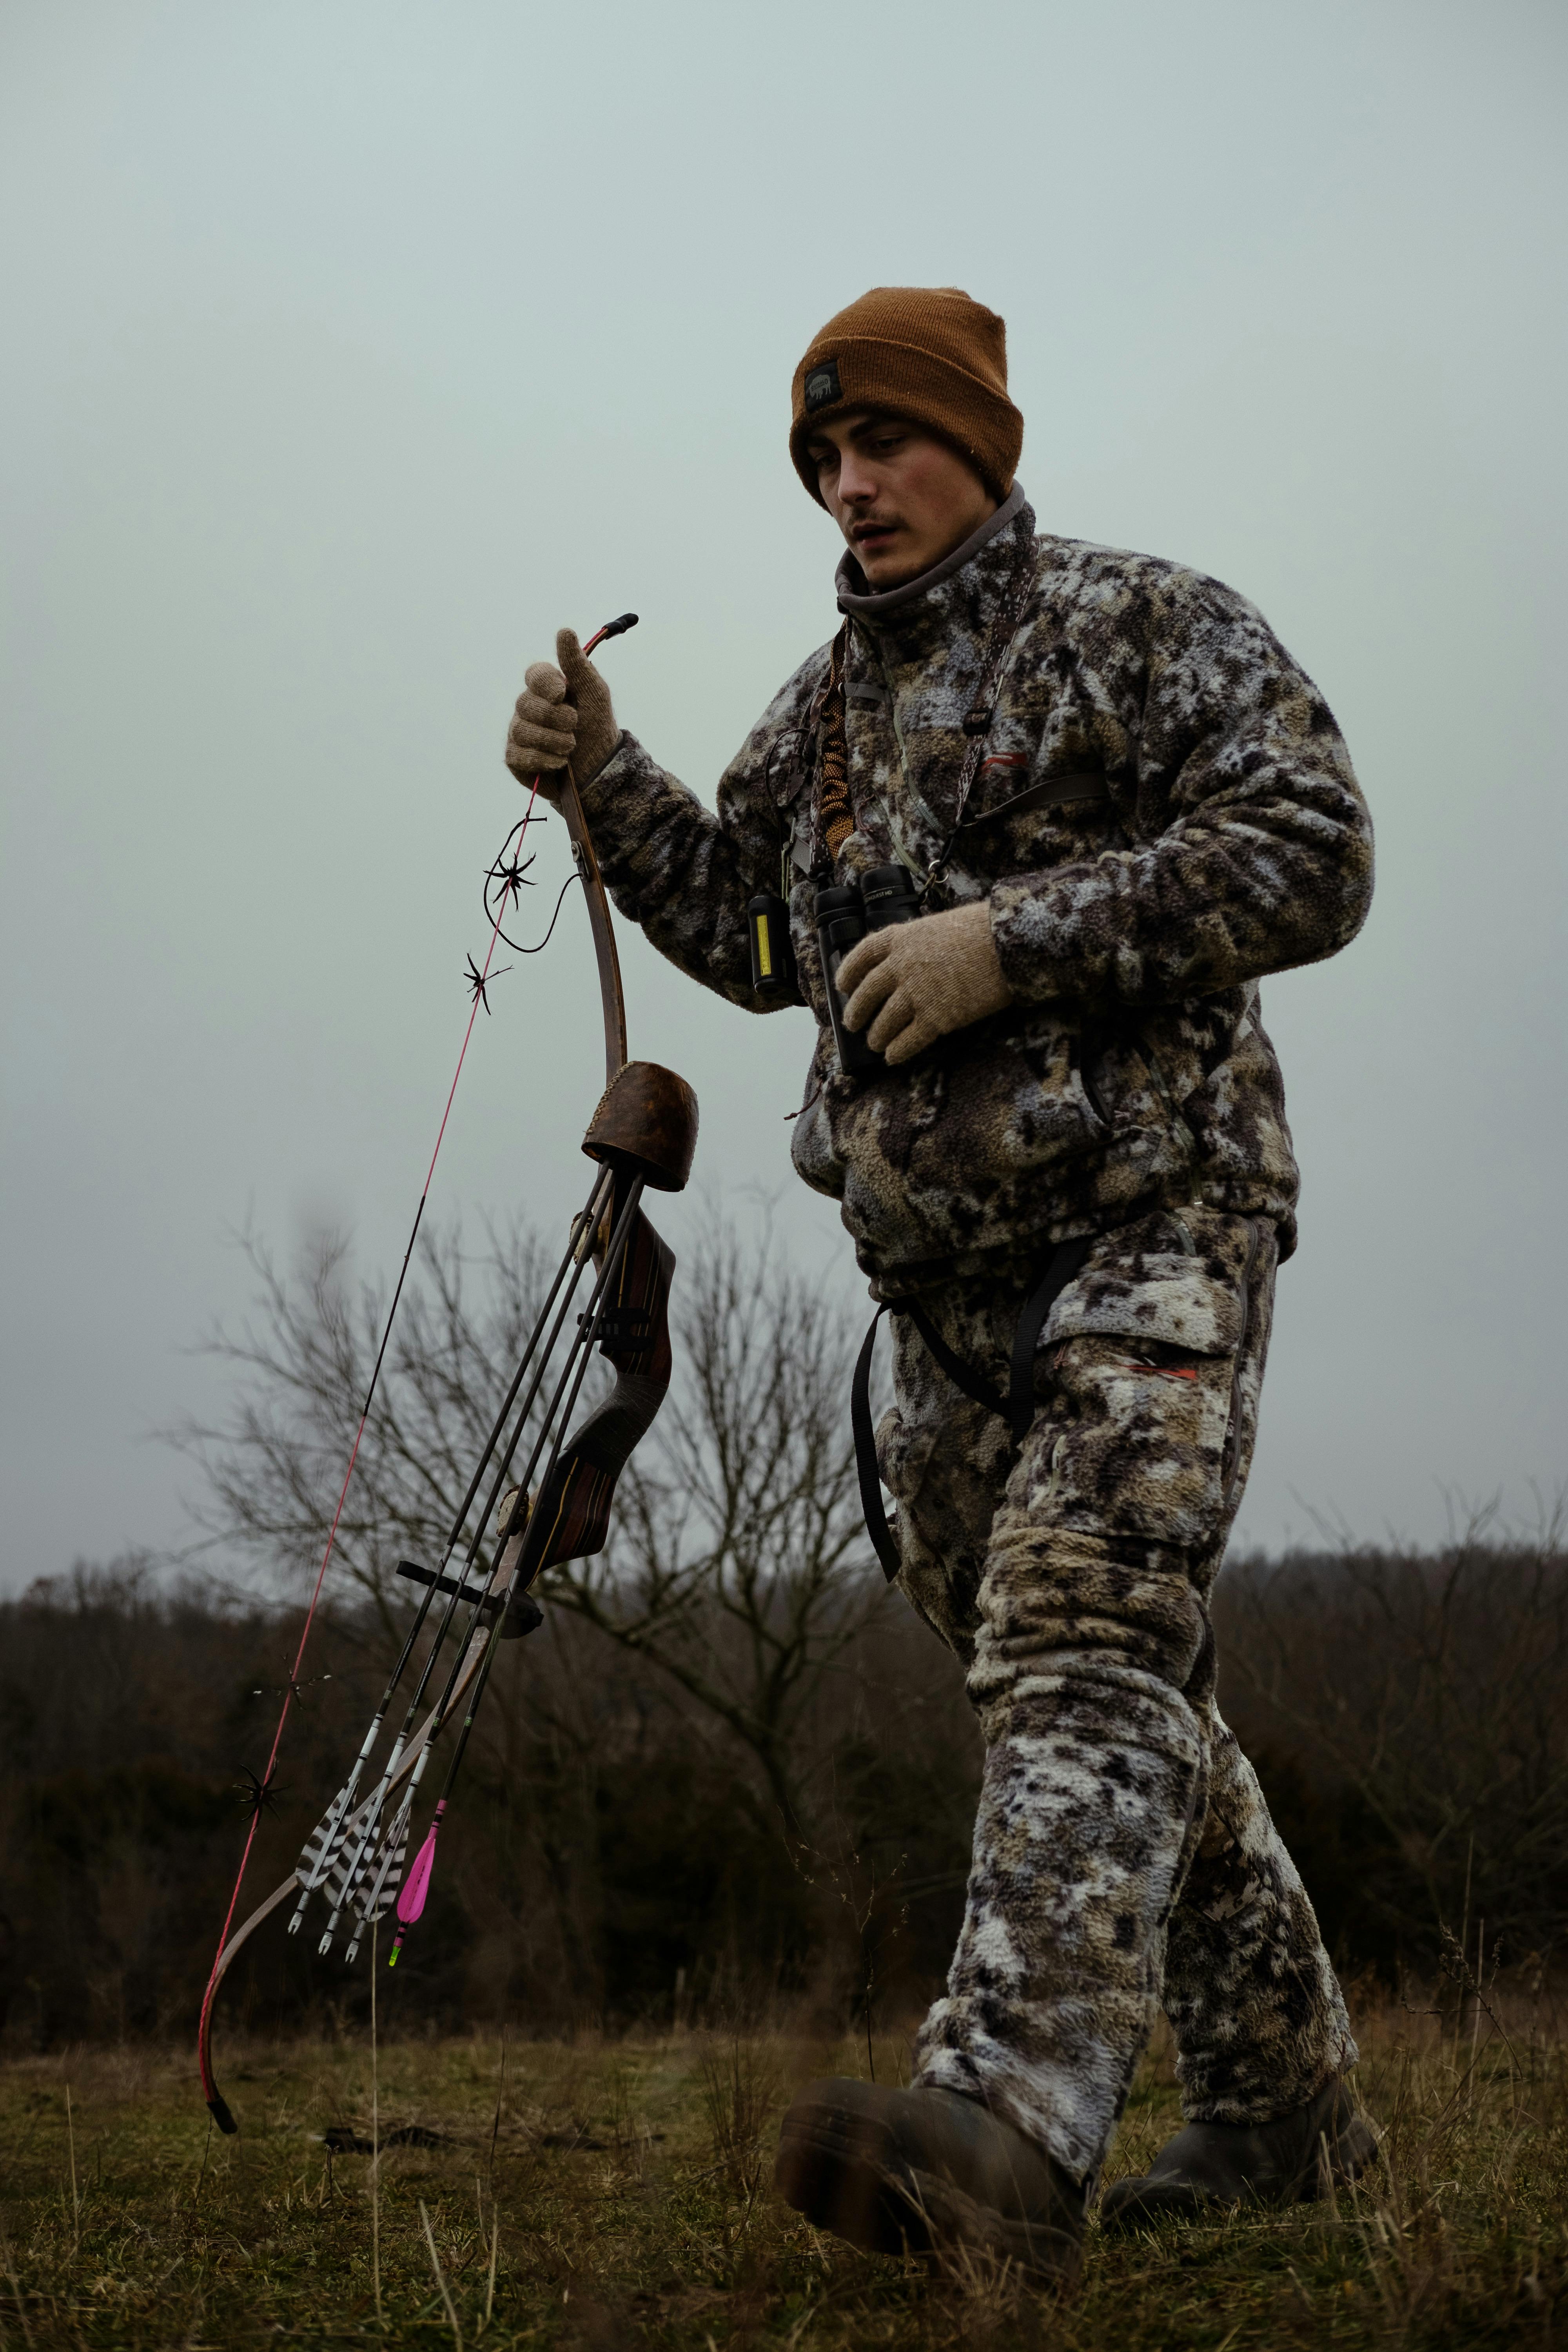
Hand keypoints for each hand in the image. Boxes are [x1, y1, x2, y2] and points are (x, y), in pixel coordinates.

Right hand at [504, 628, 619, 802]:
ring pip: (522, 730)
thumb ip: (577, 664)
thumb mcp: (594, 693)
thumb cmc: (596, 727)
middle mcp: (528, 707)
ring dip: (553, 740)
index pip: (534, 674)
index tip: (563, 693)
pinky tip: (559, 762)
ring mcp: (519, 732)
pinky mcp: (515, 758)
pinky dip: (543, 759)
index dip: (545, 683)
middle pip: (526, 704)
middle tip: (575, 725)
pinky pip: (519, 754)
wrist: (599, 769)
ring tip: (571, 746)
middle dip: (556, 717)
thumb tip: (564, 631)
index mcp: (546, 688)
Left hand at [838, 898, 1013, 1064]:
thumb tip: (909, 964)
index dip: (848, 972)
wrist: (1008, 943)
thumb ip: (918, 945)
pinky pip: (908, 1040)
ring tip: (875, 1043)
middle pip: (867, 994)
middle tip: (852, 1023)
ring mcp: (917, 993)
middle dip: (855, 1012)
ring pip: (884, 1022)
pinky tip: (893, 1057)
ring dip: (876, 1036)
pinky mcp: (937, 1018)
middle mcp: (901, 966)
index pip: (862, 955)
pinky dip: (898, 1051)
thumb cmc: (981, 930)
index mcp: (900, 938)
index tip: (842, 985)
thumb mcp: (939, 927)